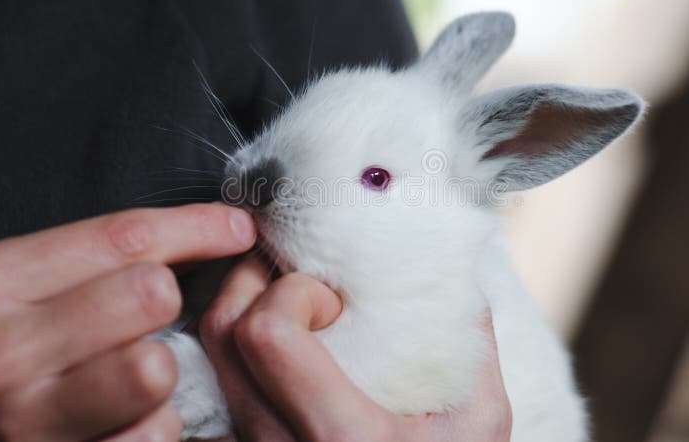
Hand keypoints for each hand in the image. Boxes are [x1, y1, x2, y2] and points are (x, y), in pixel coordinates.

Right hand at [0, 204, 255, 440]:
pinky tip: (126, 416)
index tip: (239, 228)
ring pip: (156, 370)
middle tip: (149, 313)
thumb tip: (221, 227)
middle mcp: (3, 352)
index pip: (126, 238)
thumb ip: (107, 255)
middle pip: (151, 295)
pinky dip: (154, 424)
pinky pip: (155, 433)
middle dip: (163, 299)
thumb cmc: (1, 341)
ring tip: (133, 367)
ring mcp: (25, 419)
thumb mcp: (27, 282)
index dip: (199, 226)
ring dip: (159, 367)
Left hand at [200, 258, 511, 441]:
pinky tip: (277, 351)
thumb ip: (468, 338)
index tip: (335, 302)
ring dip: (241, 313)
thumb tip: (452, 264)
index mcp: (344, 437)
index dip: (292, 292)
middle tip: (303, 285)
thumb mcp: (480, 421)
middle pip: (220, 337)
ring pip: (208, 363)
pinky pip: (216, 392)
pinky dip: (236, 356)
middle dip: (254, 284)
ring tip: (290, 309)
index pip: (266, 334)